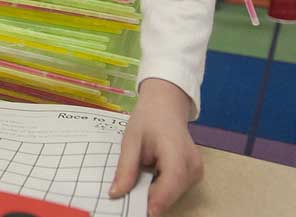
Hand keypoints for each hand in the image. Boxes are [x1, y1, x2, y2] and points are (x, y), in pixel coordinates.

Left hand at [110, 78, 202, 216]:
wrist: (165, 106)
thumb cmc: (147, 119)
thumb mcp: (130, 141)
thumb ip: (125, 168)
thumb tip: (115, 194)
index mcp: (177, 153)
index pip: (170, 184)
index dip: (155, 201)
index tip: (139, 211)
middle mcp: (193, 166)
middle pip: (170, 193)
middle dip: (149, 198)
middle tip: (127, 194)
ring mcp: (197, 171)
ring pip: (173, 193)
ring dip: (154, 192)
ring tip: (140, 173)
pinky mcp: (194, 174)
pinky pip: (175, 188)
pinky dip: (161, 186)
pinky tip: (151, 173)